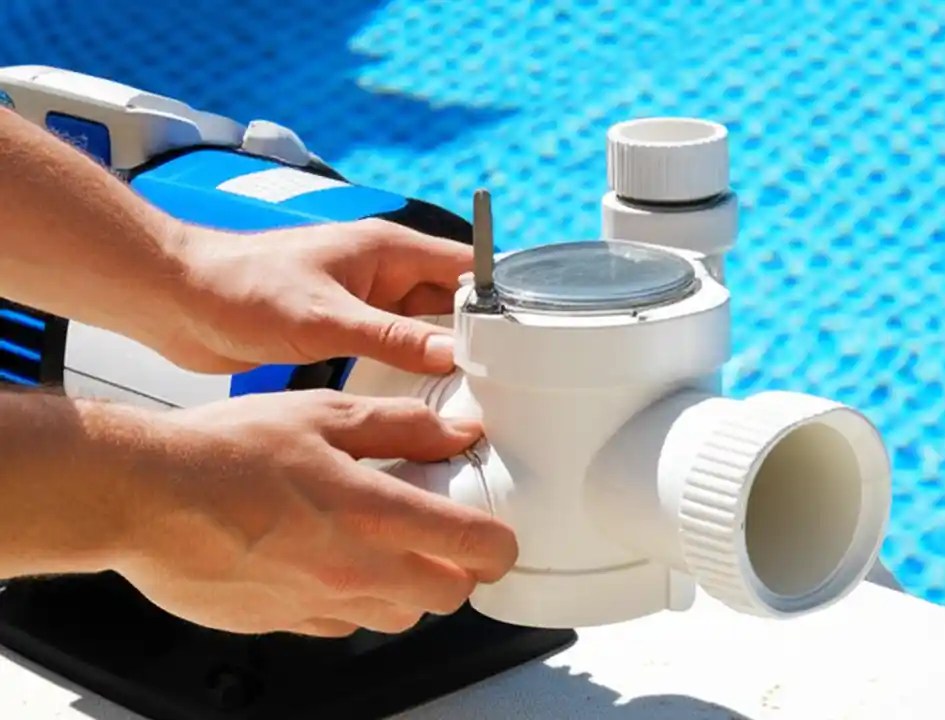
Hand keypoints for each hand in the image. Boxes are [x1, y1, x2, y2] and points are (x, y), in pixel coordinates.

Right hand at [116, 390, 514, 636]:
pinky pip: (340, 625)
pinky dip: (350, 602)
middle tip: (441, 539)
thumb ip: (400, 427)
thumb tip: (456, 435)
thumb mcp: (323, 414)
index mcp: (372, 513)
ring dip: (406, 589)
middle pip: (447, 596)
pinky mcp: (282, 624)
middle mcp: (353, 570)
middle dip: (457, 571)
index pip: (475, 547)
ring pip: (398, 618)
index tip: (497, 534)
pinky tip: (327, 563)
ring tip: (382, 548)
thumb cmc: (225, 451)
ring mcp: (317, 604)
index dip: (500, 543)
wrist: (143, 496)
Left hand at [152, 219, 472, 374]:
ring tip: (472, 394)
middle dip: (473, 334)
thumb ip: (389, 337)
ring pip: (419, 329)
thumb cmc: (239, 288)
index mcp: (384, 250)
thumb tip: (449, 354)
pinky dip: (408, 369)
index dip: (493, 296)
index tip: (521, 335)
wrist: (175, 298)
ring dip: (440, 355)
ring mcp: (359, 301)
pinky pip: (390, 347)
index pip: (461, 266)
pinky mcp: (339, 328)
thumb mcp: (324, 318)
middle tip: (504, 378)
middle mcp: (378, 273)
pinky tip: (421, 400)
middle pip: (446, 303)